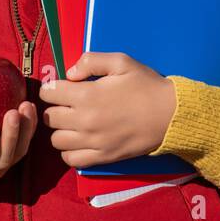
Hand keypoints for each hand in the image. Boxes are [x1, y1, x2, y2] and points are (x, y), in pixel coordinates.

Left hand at [38, 52, 177, 167]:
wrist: (170, 114)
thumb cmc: (145, 85)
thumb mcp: (121, 61)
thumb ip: (90, 61)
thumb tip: (69, 74)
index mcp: (87, 94)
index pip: (49, 93)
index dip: (52, 88)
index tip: (61, 87)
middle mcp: (85, 120)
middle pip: (49, 117)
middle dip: (54, 107)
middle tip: (67, 103)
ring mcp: (93, 141)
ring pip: (56, 140)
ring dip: (60, 130)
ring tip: (72, 122)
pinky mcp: (102, 157)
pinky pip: (71, 159)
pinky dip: (69, 151)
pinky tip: (78, 141)